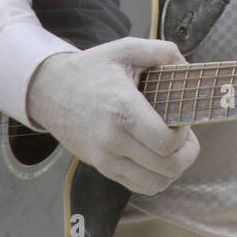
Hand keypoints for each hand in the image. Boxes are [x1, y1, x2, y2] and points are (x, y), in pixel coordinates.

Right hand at [25, 37, 199, 195]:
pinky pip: (140, 187)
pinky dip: (157, 178)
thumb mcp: (124, 49)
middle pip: (167, 167)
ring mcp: (106, 158)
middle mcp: (113, 140)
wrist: (50, 91)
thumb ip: (160, 50)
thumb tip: (186, 65)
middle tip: (185, 135)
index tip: (182, 120)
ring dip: (174, 168)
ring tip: (174, 148)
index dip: (184, 135)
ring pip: (156, 183)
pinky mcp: (102, 168)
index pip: (166, 143)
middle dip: (186, 152)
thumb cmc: (90, 70)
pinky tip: (157, 157)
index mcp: (123, 110)